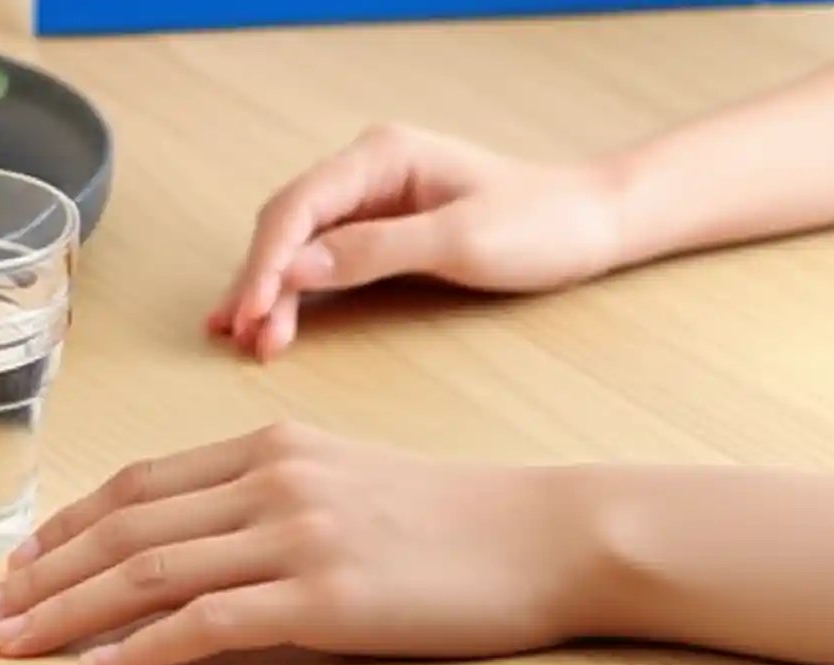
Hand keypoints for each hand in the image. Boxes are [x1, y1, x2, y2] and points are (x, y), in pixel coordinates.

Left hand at [0, 422, 613, 664]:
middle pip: (124, 527)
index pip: (139, 484)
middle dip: (40, 572)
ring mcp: (297, 535)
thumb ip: (269, 495)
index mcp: (272, 445)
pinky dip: (142, 651)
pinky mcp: (326, 596)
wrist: (541, 532)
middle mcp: (272, 479)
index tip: (17, 562)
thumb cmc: (449, 512)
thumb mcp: (346, 480)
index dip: (65, 525)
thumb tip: (196, 540)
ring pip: (148, 573)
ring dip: (65, 613)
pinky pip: (207, 623)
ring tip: (9, 645)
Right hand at [209, 123, 627, 358]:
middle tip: (243, 336)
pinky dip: (298, 293)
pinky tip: (272, 320)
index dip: (268, 260)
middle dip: (262, 280)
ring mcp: (373, 202)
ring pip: (301, 246)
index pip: (301, 206)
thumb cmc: (540, 223)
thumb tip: (295, 269)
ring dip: (273, 291)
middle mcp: (369, 172)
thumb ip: (375, 251)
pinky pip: (326, 261)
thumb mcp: (460, 240)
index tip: (252, 310)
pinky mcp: (383, 234)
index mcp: (383, 155)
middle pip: (289, 225)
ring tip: (249, 340)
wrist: (589, 224)